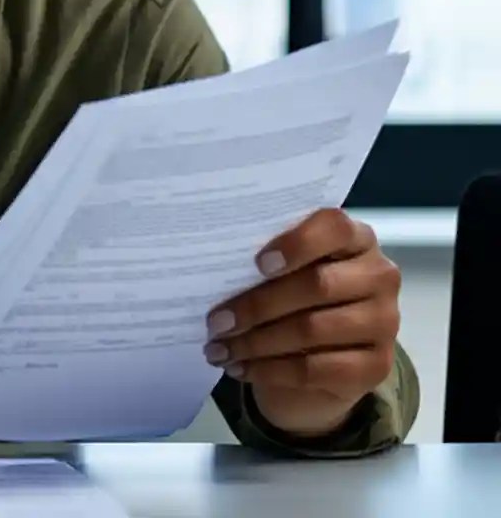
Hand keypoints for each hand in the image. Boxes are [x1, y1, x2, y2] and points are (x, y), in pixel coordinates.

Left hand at [204, 208, 400, 436]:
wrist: (319, 360)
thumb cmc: (292, 299)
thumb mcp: (283, 273)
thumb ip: (266, 263)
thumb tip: (216, 270)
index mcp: (356, 239)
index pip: (336, 227)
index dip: (297, 243)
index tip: (258, 263)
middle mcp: (379, 276)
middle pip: (317, 285)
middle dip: (257, 305)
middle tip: (216, 321)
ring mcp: (383, 322)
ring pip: (311, 330)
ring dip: (255, 342)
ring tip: (218, 349)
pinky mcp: (376, 366)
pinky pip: (315, 369)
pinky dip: (269, 370)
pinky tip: (240, 368)